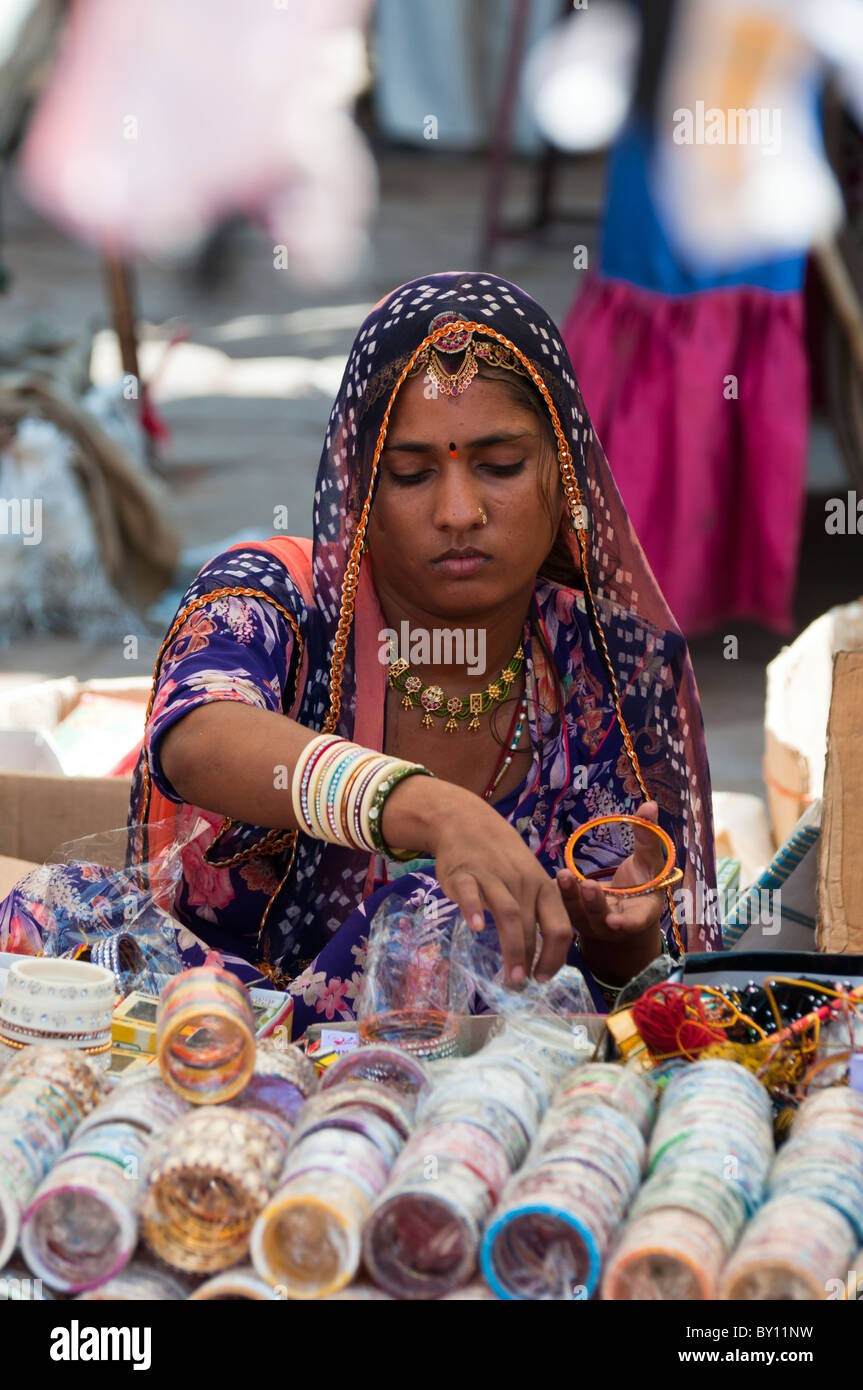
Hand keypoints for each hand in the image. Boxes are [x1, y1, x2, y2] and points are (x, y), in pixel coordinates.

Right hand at [382, 776, 572, 985]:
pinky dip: (475, 909)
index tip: (542, 978)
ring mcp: (494, 877)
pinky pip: (472, 893)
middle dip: (529, 962)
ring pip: (509, 914)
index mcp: (543, 887)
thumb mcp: (528, 878)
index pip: (561, 928)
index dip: (555, 957)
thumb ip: (536, 910)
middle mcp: (523, 883)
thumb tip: (544, 954)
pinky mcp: (465, 873)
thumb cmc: (502, 859)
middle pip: (533, 928)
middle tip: (520, 988)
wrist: (466, 822)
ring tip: (510, 978)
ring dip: (513, 949)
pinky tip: (475, 929)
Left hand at [555, 801, 664, 984]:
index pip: (636, 922)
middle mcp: (615, 925)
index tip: (615, 921)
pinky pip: (561, 906)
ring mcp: (592, 924)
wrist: (625, 905)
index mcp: (640, 914)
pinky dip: (556, 894)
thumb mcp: (649, 862)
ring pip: (578, 913)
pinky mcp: (574, 916)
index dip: (627, 924)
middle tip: (588, 886)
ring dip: (570, 896)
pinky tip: (549, 880)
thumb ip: (649, 838)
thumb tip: (650, 804)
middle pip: (602, 917)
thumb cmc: (643, 881)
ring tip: (564, 875)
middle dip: (595, 903)